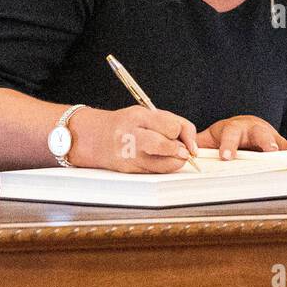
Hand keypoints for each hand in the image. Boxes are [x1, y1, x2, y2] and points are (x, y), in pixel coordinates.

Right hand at [68, 104, 198, 173]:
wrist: (95, 138)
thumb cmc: (125, 124)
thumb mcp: (146, 114)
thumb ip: (171, 123)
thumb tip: (191, 143)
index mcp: (139, 116)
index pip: (171, 126)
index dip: (183, 134)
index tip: (184, 137)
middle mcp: (132, 134)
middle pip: (165, 145)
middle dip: (179, 150)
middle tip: (183, 151)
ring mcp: (129, 154)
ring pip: (162, 164)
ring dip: (174, 162)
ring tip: (174, 156)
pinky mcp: (129, 169)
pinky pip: (154, 173)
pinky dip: (162, 168)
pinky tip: (160, 161)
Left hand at [197, 115, 286, 159]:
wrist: (243, 126)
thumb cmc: (225, 135)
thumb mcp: (210, 137)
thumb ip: (197, 144)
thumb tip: (180, 151)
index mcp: (233, 128)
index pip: (230, 133)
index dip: (228, 144)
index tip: (226, 157)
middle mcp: (252, 129)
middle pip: (258, 133)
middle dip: (263, 141)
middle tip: (267, 151)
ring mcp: (266, 135)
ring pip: (275, 138)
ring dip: (282, 145)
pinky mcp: (277, 142)